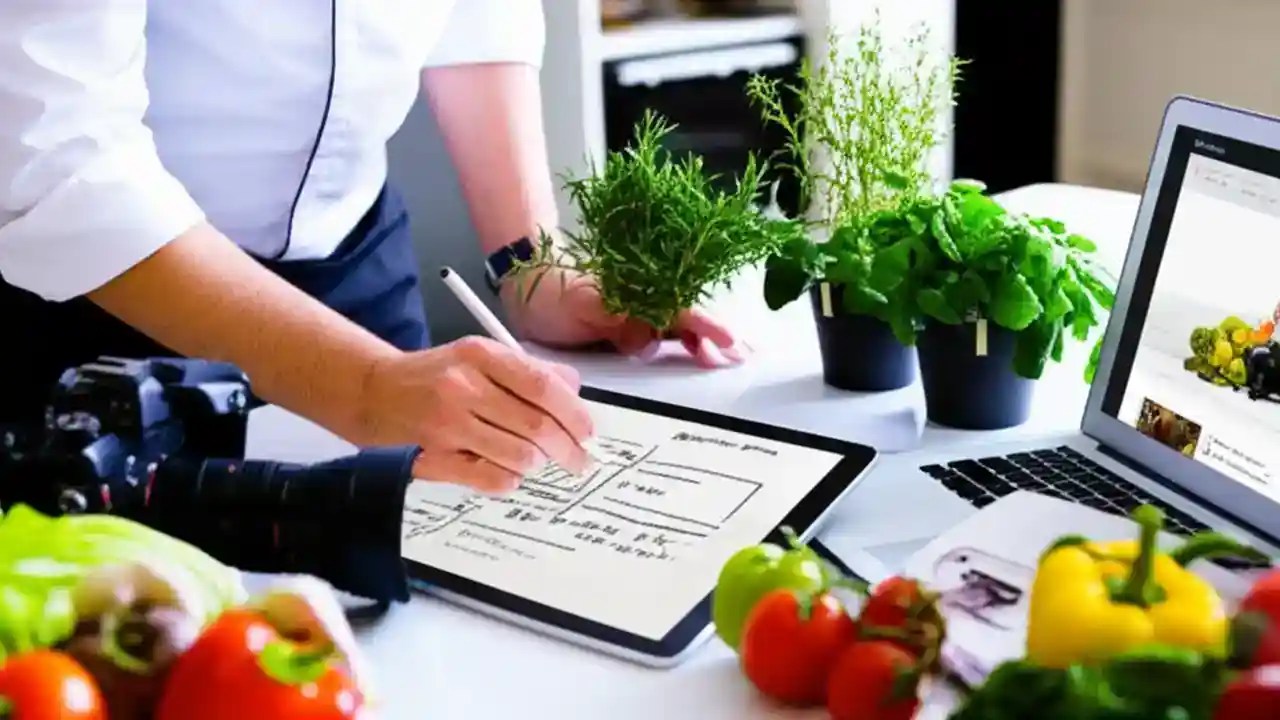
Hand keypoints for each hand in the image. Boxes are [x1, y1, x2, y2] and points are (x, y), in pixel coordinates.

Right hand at [358, 337, 593, 491]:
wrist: (374, 391)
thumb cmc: (435, 375)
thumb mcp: (479, 356)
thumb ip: (527, 370)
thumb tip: (574, 389)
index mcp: (481, 355)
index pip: (542, 386)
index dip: (575, 414)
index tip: (589, 433)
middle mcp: (464, 386)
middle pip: (536, 426)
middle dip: (568, 449)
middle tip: (579, 460)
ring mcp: (447, 423)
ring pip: (519, 456)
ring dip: (536, 464)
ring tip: (535, 460)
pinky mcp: (434, 456)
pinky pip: (491, 479)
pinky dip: (509, 480)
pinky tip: (506, 470)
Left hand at [501, 268, 743, 367]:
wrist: (524, 287)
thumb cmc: (552, 292)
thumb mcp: (580, 305)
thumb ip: (615, 320)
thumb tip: (648, 341)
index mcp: (637, 296)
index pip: (680, 313)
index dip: (705, 328)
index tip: (728, 343)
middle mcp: (643, 307)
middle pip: (688, 323)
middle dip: (717, 338)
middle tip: (744, 357)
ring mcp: (636, 321)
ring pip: (679, 332)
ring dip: (705, 345)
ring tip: (730, 359)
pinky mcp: (625, 334)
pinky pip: (662, 341)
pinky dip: (685, 347)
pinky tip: (699, 357)